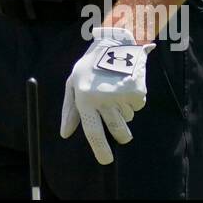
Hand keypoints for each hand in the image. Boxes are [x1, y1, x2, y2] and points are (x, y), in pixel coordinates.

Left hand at [59, 27, 154, 164]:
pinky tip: (125, 83)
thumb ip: (69, 110)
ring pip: (128, 117)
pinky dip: (134, 99)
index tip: (106, 160)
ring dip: (124, 110)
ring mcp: (120, 95)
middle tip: (122, 136)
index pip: (93, 132)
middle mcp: (103, 99)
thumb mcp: (73, 83)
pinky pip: (138, 106)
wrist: (113, 41)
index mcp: (84, 98)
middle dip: (121, 136)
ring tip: (116, 89)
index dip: (100, 149)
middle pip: (117, 130)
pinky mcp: (136, 90)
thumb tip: (65, 134)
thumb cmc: (89, 66)